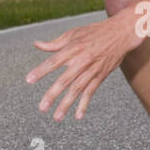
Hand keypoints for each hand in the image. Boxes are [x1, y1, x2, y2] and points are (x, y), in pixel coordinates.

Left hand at [25, 12, 140, 120]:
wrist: (121, 33)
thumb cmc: (94, 32)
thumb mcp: (74, 33)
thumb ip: (55, 43)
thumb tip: (37, 45)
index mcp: (73, 48)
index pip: (54, 61)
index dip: (41, 71)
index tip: (29, 80)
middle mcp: (82, 60)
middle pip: (65, 80)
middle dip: (53, 94)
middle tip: (42, 107)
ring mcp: (92, 70)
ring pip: (77, 89)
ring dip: (67, 104)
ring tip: (56, 117)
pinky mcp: (101, 76)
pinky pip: (91, 92)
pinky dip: (84, 104)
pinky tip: (77, 116)